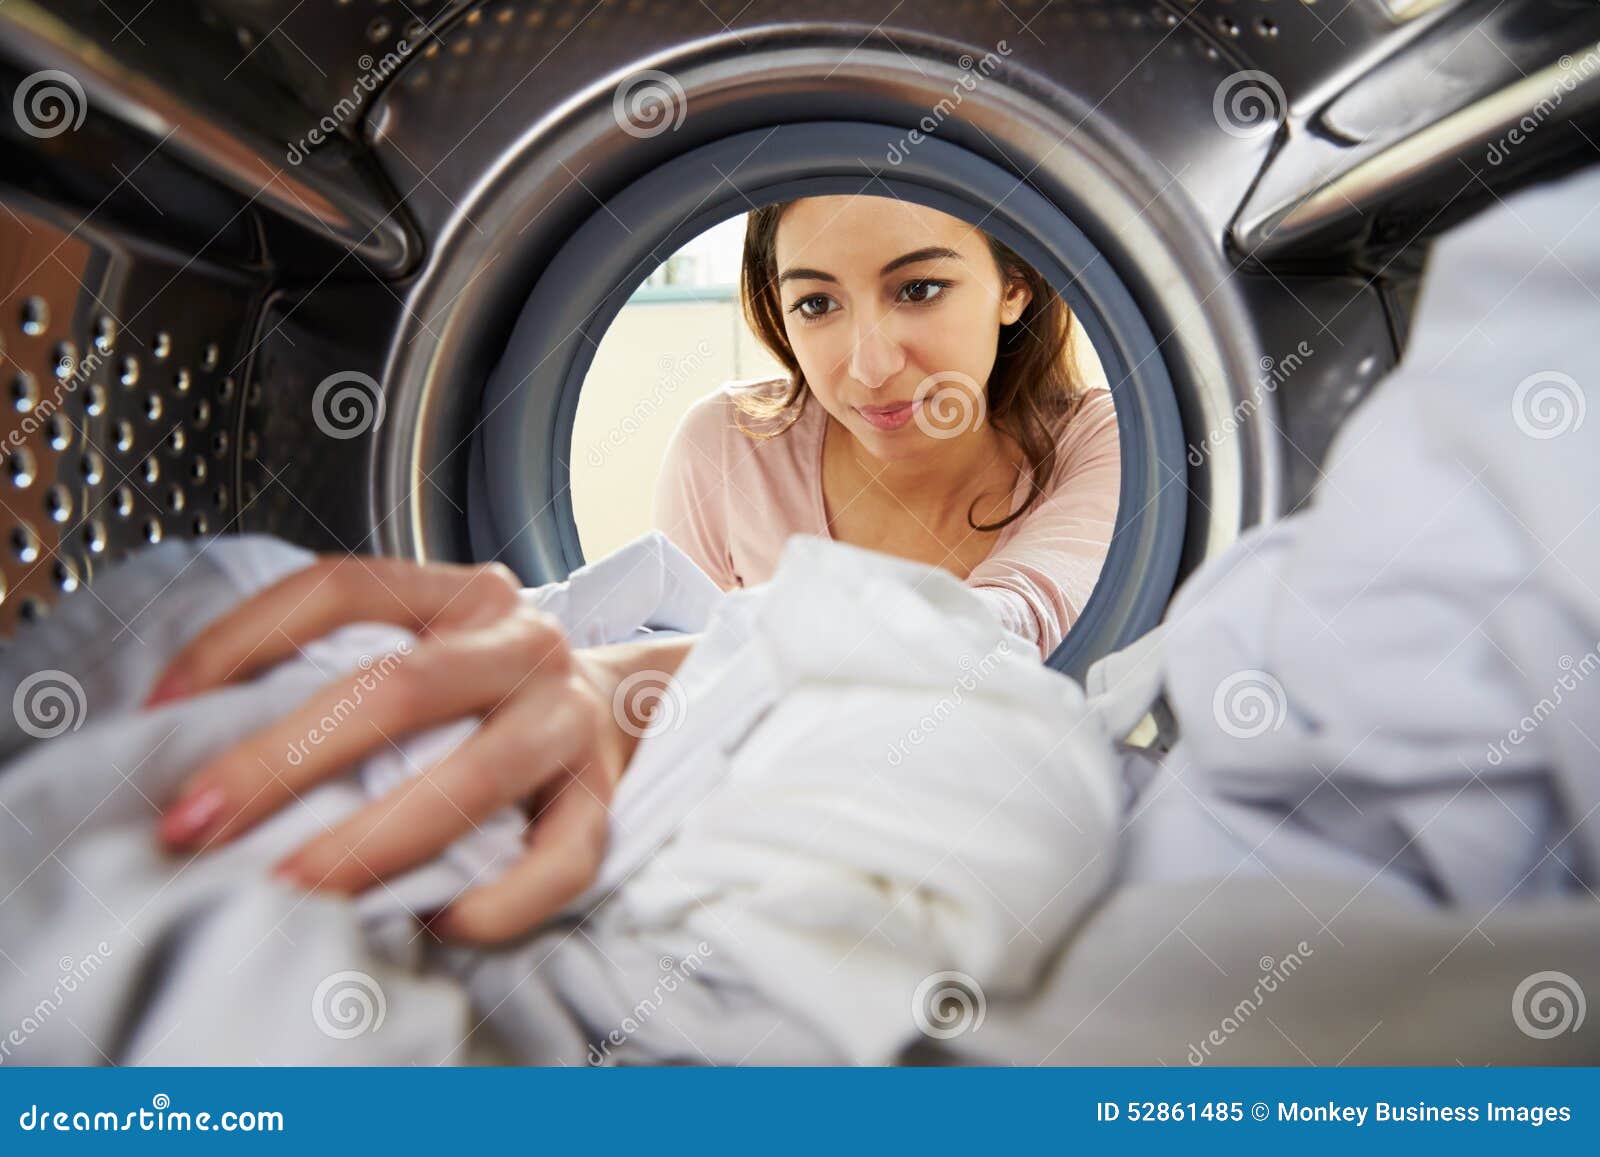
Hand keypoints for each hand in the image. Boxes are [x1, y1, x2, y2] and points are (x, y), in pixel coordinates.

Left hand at [146, 552, 692, 943]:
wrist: (634, 707)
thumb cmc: (496, 690)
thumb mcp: (433, 643)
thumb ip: (345, 665)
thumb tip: (193, 732)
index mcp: (466, 595)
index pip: (343, 587)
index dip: (241, 638)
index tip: (162, 710)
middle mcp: (524, 646)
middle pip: (398, 688)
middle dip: (279, 762)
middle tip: (195, 826)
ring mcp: (570, 722)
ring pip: (474, 779)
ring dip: (370, 841)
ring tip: (290, 888)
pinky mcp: (605, 799)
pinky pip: (559, 861)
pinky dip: (496, 902)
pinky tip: (440, 922)